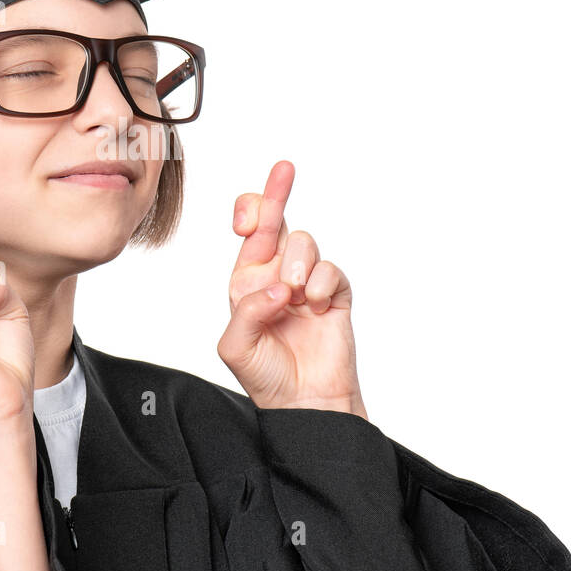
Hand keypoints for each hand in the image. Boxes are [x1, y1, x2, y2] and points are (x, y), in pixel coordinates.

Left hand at [217, 160, 366, 418]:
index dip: (248, 213)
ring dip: (297, 263)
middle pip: (277, 221)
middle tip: (283, 167)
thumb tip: (276, 286)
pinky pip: (330, 269)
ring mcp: (307, 282)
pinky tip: (314, 306)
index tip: (245, 216)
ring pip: (304, 242)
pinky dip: (321, 283)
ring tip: (294, 295)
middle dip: (277, 191)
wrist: (304, 402)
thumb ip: (247, 312)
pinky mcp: (335, 293)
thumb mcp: (236, 346)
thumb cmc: (266, 377)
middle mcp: (276, 275)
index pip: (248, 234)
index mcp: (248, 281)